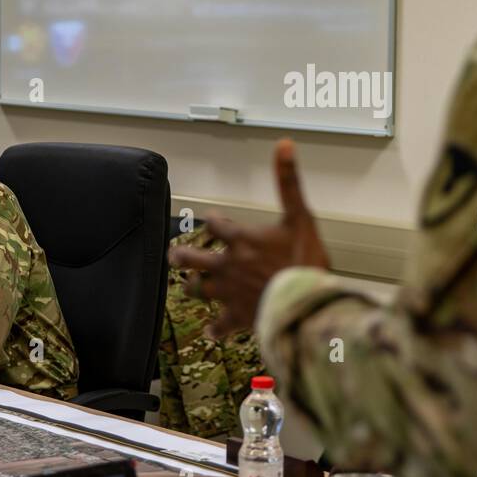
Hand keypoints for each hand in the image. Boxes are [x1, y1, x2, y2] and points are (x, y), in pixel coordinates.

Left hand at [169, 139, 328, 338]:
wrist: (303, 302)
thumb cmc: (303, 260)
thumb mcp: (299, 214)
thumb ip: (288, 181)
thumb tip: (283, 144)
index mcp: (241, 239)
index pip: (217, 225)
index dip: (215, 221)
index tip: (215, 220)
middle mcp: (228, 264)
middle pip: (193, 258)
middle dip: (181, 255)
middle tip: (172, 254)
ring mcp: (229, 292)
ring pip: (199, 290)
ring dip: (192, 287)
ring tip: (187, 287)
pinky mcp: (237, 317)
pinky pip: (220, 326)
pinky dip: (215, 329)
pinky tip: (210, 331)